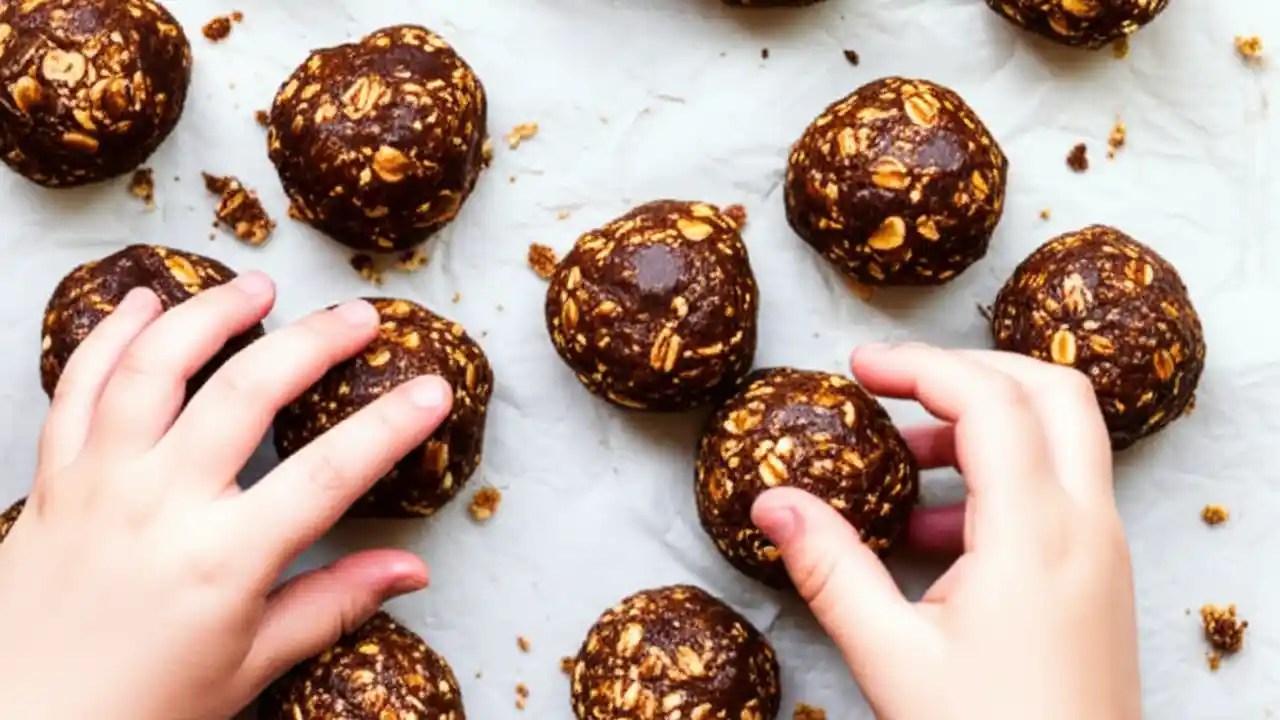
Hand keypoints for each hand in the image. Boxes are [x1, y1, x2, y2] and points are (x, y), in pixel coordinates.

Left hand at [0, 273, 452, 719]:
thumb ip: (331, 605)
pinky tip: (144, 305)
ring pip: (155, 368)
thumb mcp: (250, 665)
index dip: (390, 426)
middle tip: (359, 317)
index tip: (431, 390)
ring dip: (211, 313)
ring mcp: (100, 483)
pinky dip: (111, 336)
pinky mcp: (52, 479)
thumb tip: (410, 572)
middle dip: (314, 342)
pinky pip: (75, 388)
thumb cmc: (136, 708)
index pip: (329, 474)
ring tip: (258, 286)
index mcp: (222, 561)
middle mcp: (159, 507)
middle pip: (247, 393)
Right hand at [752, 344, 1139, 719]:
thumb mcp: (891, 657)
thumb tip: (773, 501)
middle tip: (898, 384)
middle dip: (971, 369)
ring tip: (906, 464)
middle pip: (1053, 390)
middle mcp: (1087, 528)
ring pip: (1063, 438)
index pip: (990, 400)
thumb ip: (830, 569)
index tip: (858, 367)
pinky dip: (1004, 478)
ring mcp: (1103, 553)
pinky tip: (936, 533)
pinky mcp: (1100, 581)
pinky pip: (1060, 492)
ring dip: (988, 425)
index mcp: (1037, 535)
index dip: (920, 365)